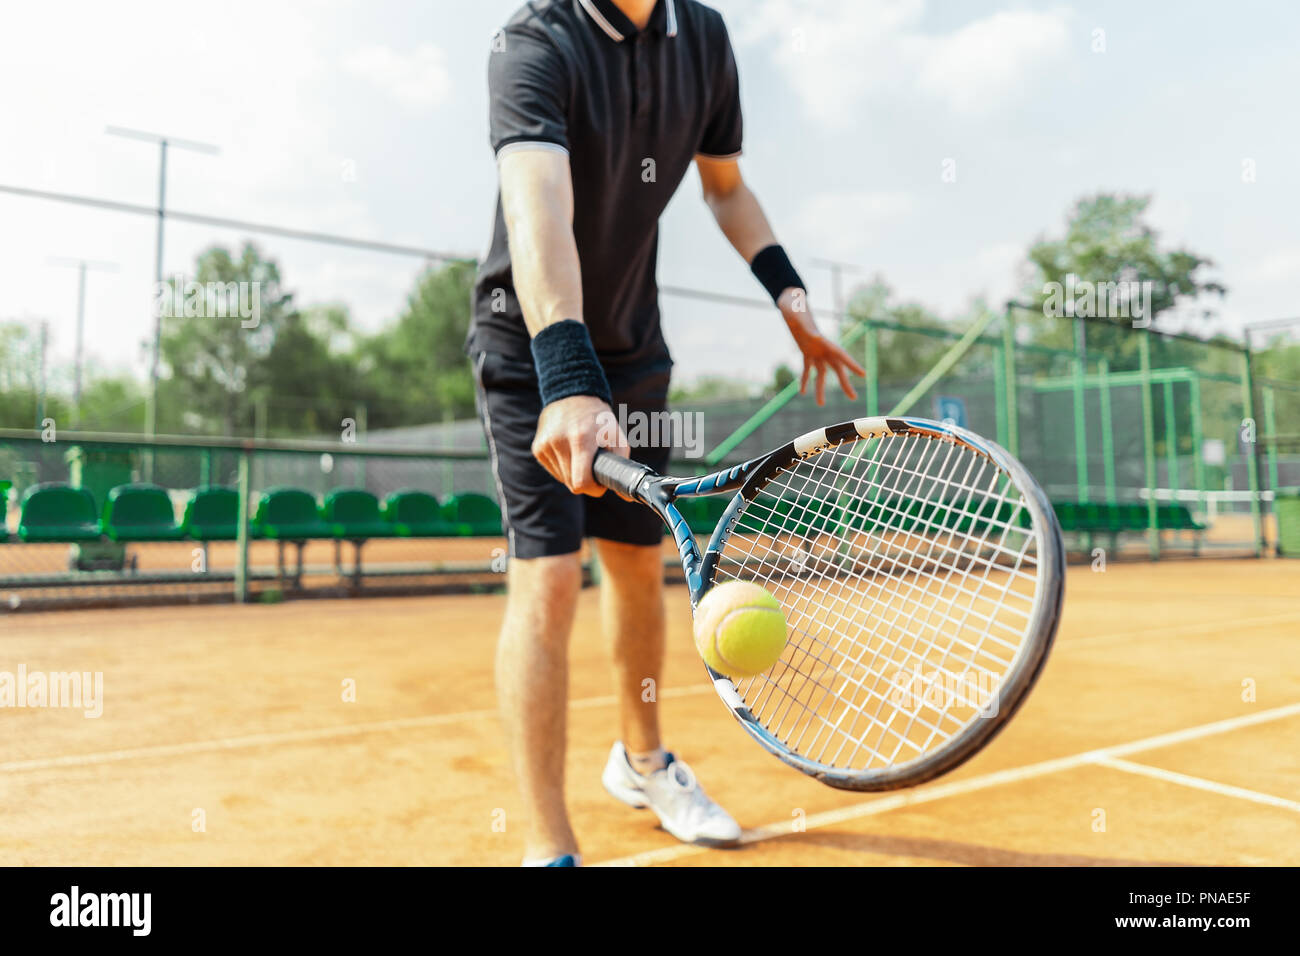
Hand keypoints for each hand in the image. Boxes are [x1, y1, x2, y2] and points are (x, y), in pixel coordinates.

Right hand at [531, 394, 629, 496]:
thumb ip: (622, 465)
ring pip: (562, 479)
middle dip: (585, 481)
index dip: (593, 488)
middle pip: (572, 483)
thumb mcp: (617, 436)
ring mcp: (546, 444)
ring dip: (573, 473)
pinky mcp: (538, 447)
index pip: (581, 482)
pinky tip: (569, 451)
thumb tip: (627, 495)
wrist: (572, 395)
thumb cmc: (599, 419)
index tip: (600, 483)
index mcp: (581, 439)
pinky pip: (553, 471)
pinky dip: (563, 467)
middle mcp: (559, 441)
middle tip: (593, 466)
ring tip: (580, 454)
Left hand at [778, 289, 866, 405]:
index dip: (853, 365)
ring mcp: (815, 350)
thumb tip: (816, 337)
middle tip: (854, 398)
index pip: (842, 355)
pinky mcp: (806, 351)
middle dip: (845, 383)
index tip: (864, 375)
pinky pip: (807, 369)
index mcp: (824, 341)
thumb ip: (808, 327)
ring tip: (820, 404)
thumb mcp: (799, 316)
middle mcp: (823, 348)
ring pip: (822, 373)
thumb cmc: (795, 307)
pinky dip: (805, 380)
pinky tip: (802, 392)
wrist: (789, 302)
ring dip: (820, 388)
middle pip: (837, 369)